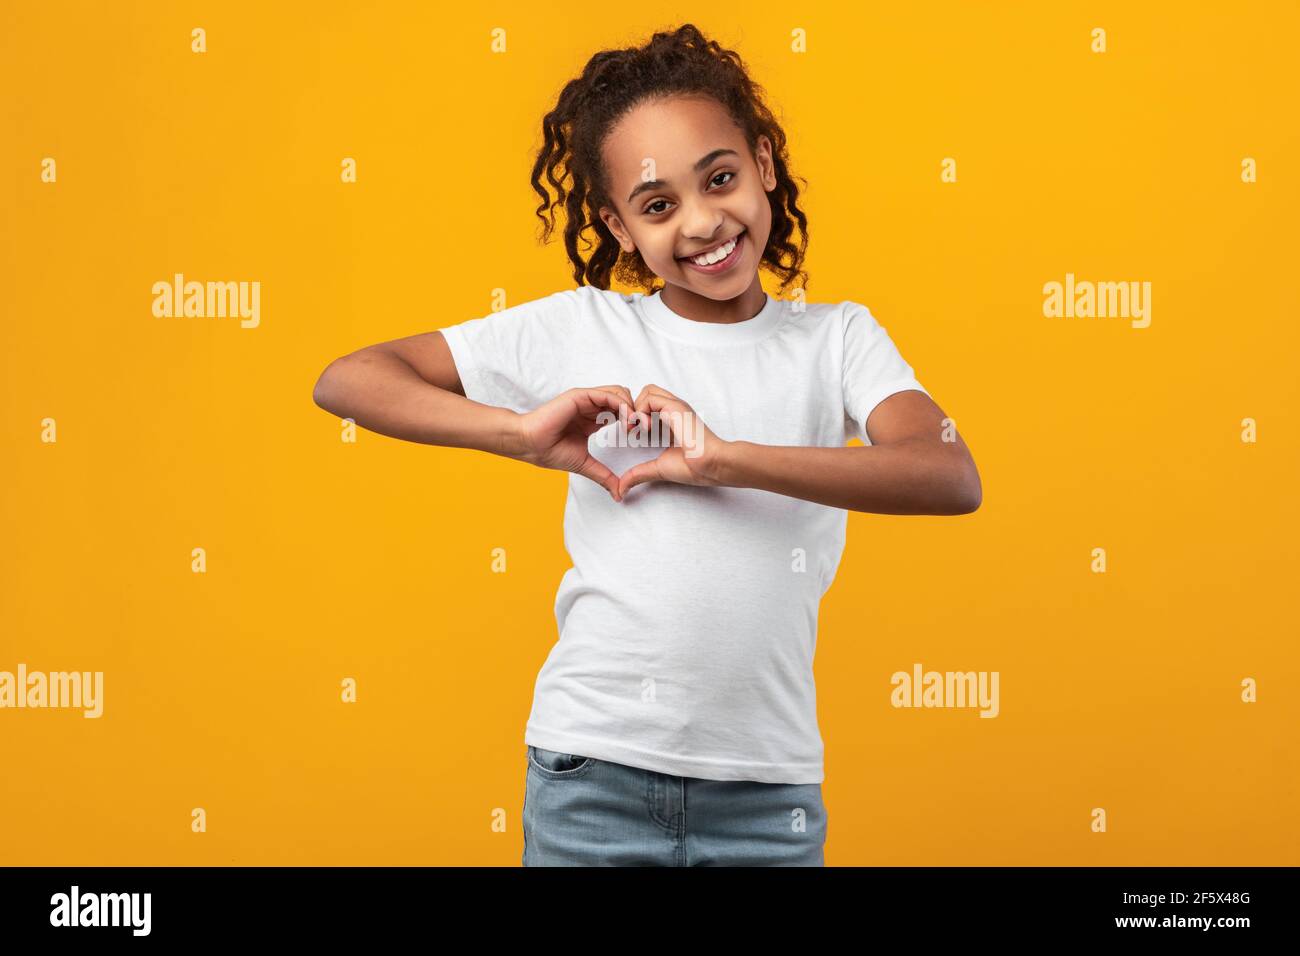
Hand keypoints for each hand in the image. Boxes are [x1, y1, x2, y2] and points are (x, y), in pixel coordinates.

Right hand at [508, 385, 637, 500]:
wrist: (531, 444)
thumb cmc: (551, 452)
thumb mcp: (585, 465)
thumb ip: (604, 476)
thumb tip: (619, 494)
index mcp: (592, 420)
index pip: (620, 412)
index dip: (634, 421)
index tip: (642, 436)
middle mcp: (591, 407)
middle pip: (623, 400)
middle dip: (637, 412)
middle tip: (644, 429)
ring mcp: (586, 400)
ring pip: (618, 393)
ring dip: (631, 407)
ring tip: (635, 424)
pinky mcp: (581, 396)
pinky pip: (607, 394)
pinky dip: (621, 404)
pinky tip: (626, 419)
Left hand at [615, 384, 729, 499]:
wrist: (710, 464)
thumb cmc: (693, 467)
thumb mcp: (658, 468)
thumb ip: (639, 473)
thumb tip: (623, 487)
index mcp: (672, 421)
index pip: (649, 406)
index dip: (637, 417)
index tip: (634, 436)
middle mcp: (674, 410)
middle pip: (647, 393)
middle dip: (633, 409)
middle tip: (632, 430)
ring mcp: (675, 406)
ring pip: (647, 391)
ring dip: (635, 409)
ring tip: (636, 429)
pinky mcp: (675, 407)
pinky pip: (649, 397)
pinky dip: (639, 411)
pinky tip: (643, 429)